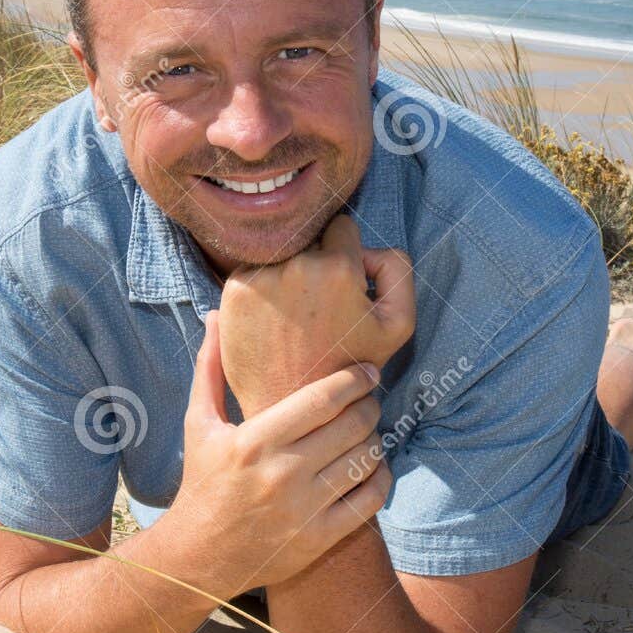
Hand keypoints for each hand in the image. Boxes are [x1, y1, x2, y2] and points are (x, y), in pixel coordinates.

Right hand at [167, 309, 393, 592]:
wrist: (198, 556)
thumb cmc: (202, 482)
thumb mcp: (199, 423)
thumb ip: (210, 368)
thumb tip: (215, 314)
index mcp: (255, 440)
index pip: (323, 398)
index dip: (355, 380)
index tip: (367, 372)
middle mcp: (282, 474)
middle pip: (353, 425)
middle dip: (370, 406)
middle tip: (371, 399)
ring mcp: (304, 509)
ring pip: (366, 459)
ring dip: (376, 439)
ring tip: (369, 430)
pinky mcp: (319, 539)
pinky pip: (370, 500)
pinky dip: (380, 478)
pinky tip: (373, 466)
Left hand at [219, 214, 415, 416]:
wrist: (295, 406)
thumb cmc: (349, 367)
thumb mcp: (398, 324)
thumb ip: (397, 269)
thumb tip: (366, 247)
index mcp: (337, 267)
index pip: (342, 227)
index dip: (347, 254)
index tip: (342, 283)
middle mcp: (295, 264)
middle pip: (310, 237)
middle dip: (316, 261)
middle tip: (318, 307)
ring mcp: (260, 276)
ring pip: (281, 253)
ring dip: (287, 273)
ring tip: (294, 316)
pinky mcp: (233, 291)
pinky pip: (253, 271)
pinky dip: (262, 288)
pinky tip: (272, 321)